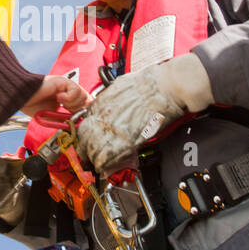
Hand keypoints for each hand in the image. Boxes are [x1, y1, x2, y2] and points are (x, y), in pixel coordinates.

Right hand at [21, 74, 90, 117]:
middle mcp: (67, 91)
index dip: (82, 112)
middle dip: (79, 109)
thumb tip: (73, 125)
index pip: (82, 105)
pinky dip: (69, 97)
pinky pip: (75, 90)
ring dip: (73, 103)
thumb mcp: (51, 117)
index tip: (77, 119)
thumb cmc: (31, 104)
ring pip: (82, 95)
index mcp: (65, 99)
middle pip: (86, 100)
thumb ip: (62, 120)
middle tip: (68, 111)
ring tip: (61, 104)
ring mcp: (66, 85)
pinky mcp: (63, 81)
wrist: (22, 97)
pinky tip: (58, 98)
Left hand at [75, 54, 212, 175]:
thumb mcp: (119, 85)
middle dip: (86, 149)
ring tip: (99, 164)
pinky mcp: (128, 140)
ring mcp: (114, 129)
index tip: (88, 140)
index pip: (84, 124)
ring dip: (95, 158)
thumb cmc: (148, 82)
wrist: (164, 87)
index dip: (86, 134)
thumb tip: (108, 105)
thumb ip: (109, 98)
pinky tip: (106, 167)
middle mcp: (104, 116)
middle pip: (85, 138)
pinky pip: (110, 156)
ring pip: (94, 150)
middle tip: (89, 155)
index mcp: (100, 103)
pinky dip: (106, 163)